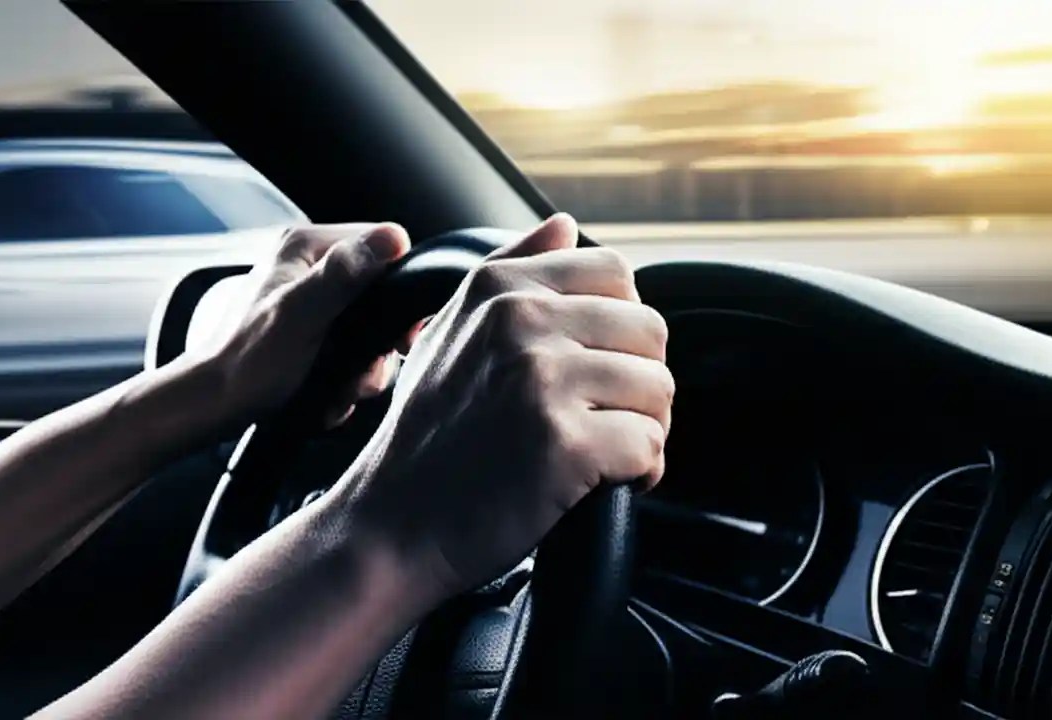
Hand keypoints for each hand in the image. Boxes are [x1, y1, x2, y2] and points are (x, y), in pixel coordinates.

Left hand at [189, 223, 410, 428]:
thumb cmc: (247, 362)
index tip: (399, 335)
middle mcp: (309, 267)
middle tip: (362, 374)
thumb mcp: (300, 314)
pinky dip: (345, 378)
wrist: (213, 406)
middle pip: (379, 295)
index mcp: (305, 246)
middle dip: (378, 343)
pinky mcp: (311, 333)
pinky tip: (327, 393)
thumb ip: (343, 274)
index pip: (381, 247)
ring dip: (363, 369)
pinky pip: (350, 350)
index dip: (400, 289)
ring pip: (369, 330)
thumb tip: (393, 238)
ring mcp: (310, 301)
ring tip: (340, 390)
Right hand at [333, 214, 673, 602]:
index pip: (617, 275)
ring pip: (658, 390)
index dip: (620, 330)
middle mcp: (520, 319)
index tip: (593, 372)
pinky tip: (599, 483)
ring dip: (643, 430)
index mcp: (498, 286)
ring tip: (599, 453)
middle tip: (603, 422)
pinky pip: (649, 446)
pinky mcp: (562, 441)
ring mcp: (540, 377)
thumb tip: (564, 224)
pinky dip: (638, 473)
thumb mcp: (450, 333)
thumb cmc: (426, 438)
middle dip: (639, 384)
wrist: (392, 526)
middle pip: (650, 333)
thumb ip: (511, 270)